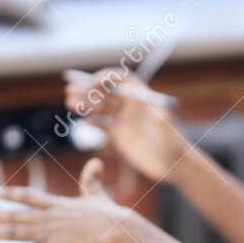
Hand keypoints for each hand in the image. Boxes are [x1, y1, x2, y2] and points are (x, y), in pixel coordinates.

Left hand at [0, 159, 129, 242]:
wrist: (115, 232)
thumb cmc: (111, 217)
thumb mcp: (99, 195)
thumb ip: (93, 180)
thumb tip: (97, 161)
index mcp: (58, 206)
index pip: (29, 197)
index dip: (12, 194)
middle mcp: (47, 219)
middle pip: (14, 215)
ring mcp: (46, 236)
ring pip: (13, 233)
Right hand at [63, 70, 188, 180]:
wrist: (172, 165)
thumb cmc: (174, 145)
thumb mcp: (169, 131)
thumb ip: (164, 120)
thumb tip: (161, 111)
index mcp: (143, 98)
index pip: (123, 79)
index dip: (107, 77)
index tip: (94, 83)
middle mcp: (133, 106)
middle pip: (107, 91)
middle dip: (89, 89)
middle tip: (71, 89)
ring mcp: (126, 120)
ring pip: (102, 106)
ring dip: (85, 103)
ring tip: (69, 102)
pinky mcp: (121, 134)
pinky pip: (103, 124)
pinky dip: (93, 121)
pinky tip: (82, 120)